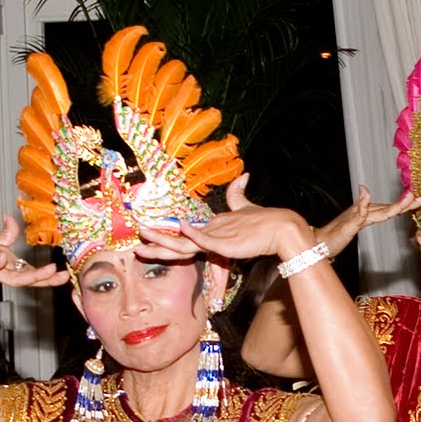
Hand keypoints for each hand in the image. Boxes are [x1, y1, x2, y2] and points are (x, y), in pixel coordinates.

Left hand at [0, 216, 64, 291]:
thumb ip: (6, 233)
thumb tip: (12, 217)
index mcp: (6, 266)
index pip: (30, 271)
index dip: (48, 275)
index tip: (63, 274)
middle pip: (25, 276)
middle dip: (45, 277)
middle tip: (61, 275)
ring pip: (11, 276)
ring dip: (29, 274)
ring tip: (46, 271)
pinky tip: (2, 259)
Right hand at [137, 174, 317, 261]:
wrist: (283, 230)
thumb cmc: (264, 222)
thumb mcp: (245, 206)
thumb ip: (238, 194)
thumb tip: (243, 176)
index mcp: (212, 235)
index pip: (184, 238)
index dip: (165, 237)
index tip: (147, 234)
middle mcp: (212, 241)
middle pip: (178, 245)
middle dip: (157, 244)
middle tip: (136, 243)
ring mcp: (218, 244)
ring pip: (185, 245)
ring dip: (164, 241)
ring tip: (144, 236)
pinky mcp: (227, 246)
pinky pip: (206, 240)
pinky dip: (193, 234)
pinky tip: (180, 226)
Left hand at [315, 186, 420, 255]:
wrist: (318, 244)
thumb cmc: (331, 239)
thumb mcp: (346, 226)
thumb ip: (358, 210)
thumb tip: (365, 189)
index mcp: (364, 214)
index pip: (387, 210)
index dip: (401, 205)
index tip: (413, 197)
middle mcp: (363, 213)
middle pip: (388, 208)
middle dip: (404, 204)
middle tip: (420, 198)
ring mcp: (361, 216)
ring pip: (384, 210)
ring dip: (398, 206)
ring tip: (412, 202)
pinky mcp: (358, 221)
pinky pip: (377, 214)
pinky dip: (388, 211)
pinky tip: (390, 210)